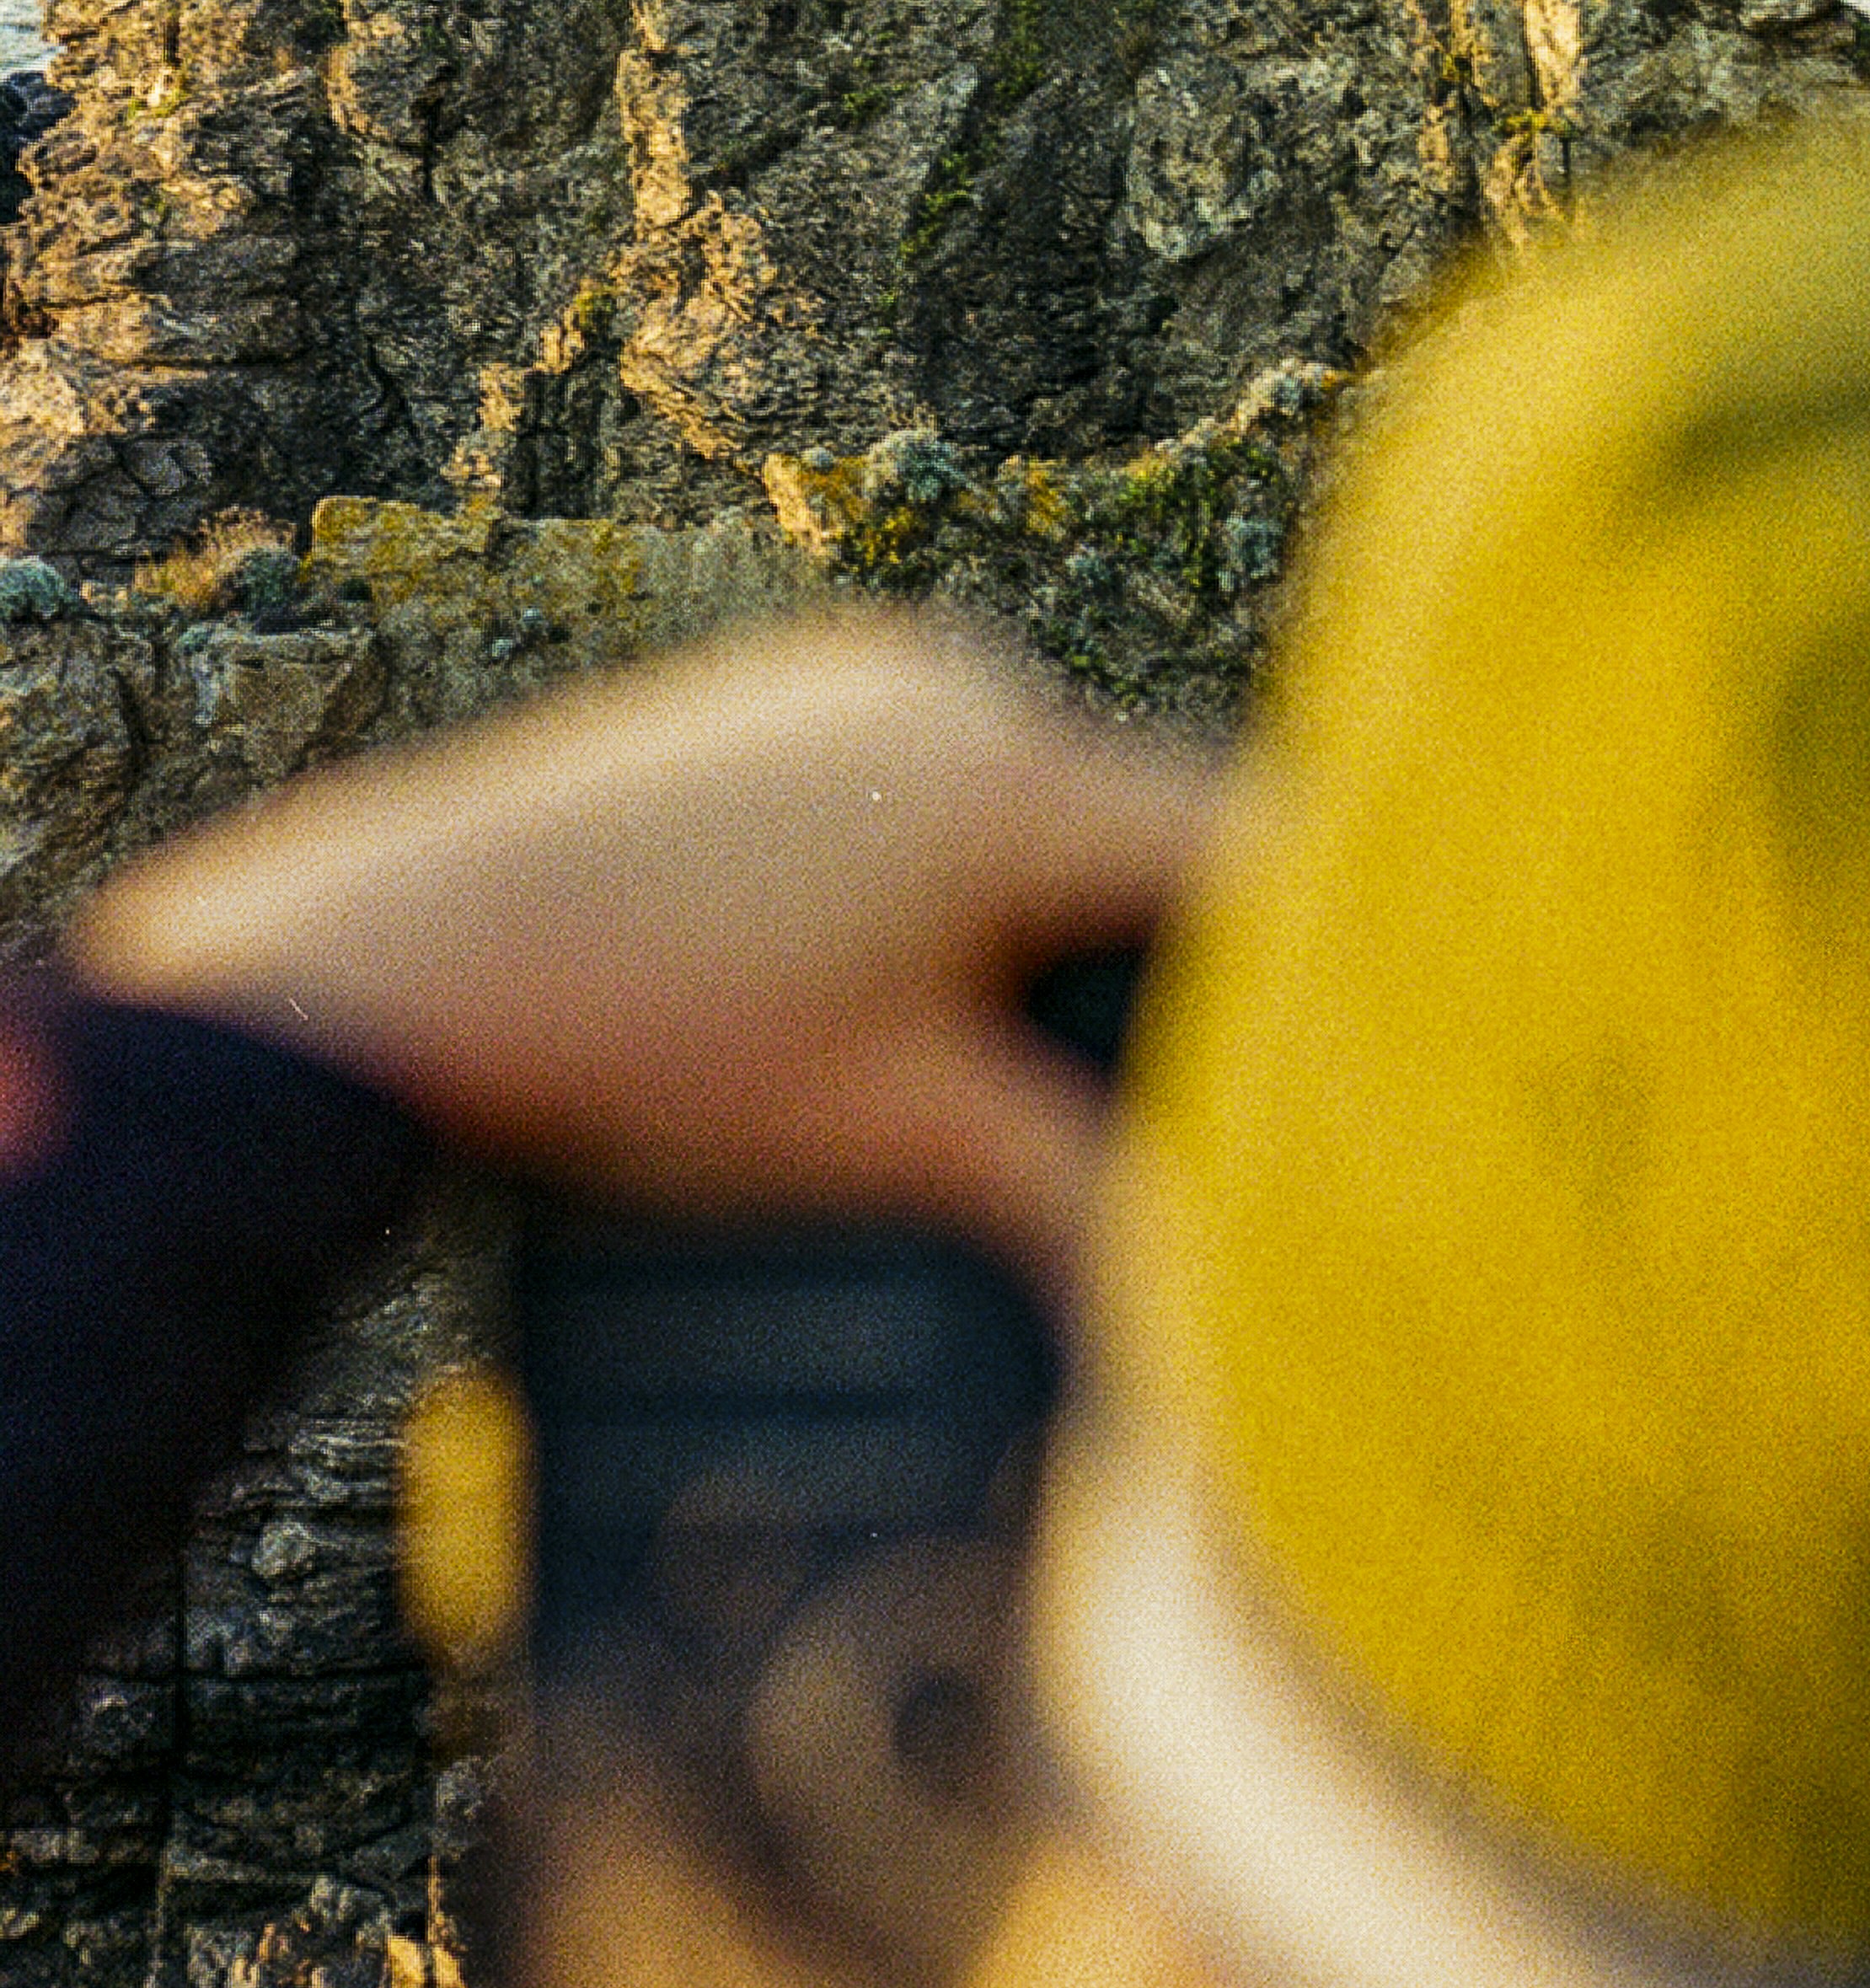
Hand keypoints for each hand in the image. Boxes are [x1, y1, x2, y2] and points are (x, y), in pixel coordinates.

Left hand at [66, 614, 1216, 1305]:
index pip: (1251, 856)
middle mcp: (961, 687)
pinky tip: (906, 994)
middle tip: (1187, 1109)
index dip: (1325, 968)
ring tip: (1022, 1072)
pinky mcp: (778, 702)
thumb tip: (1203, 1308)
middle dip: (1172, 972)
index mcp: (1018, 778)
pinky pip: (940, 783)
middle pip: (1147, 831)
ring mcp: (860, 679)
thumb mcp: (890, 1141)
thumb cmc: (644, 1045)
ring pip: (1042, 808)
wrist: (390, 960)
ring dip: (1059, 931)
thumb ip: (1076, 1200)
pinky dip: (964, 884)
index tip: (1361, 1064)